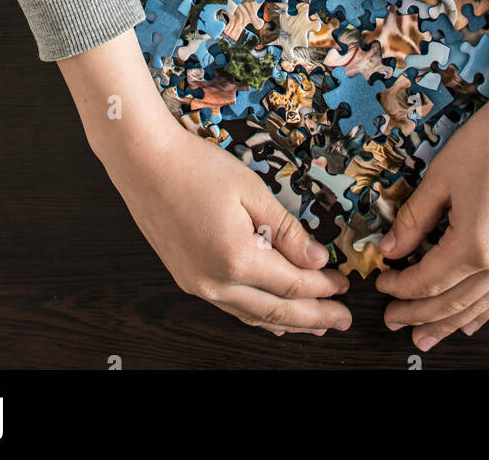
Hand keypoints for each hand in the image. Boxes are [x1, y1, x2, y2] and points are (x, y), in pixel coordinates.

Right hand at [98, 117, 352, 336]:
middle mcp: (215, 282)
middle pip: (275, 310)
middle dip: (313, 317)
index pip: (292, 284)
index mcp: (236, 258)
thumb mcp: (251, 190)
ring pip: (251, 315)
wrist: (143, 162)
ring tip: (315, 326)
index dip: (322, 287)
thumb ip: (287, 229)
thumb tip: (317, 261)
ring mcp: (197, 284)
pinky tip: (270, 317)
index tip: (344, 286)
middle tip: (342, 320)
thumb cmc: (195, 167)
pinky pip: (230, 306)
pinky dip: (256, 314)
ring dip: (287, 322)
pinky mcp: (187, 278)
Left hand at [375, 92, 488, 349]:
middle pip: (453, 301)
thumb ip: (414, 219)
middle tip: (396, 322)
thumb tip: (391, 248)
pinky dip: (486, 309)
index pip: (428, 281)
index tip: (383, 284)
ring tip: (429, 336)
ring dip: (451, 322)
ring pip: (481, 304)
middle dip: (420, 314)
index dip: (401, 286)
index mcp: (475, 244)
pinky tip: (472, 320)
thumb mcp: (440, 179)